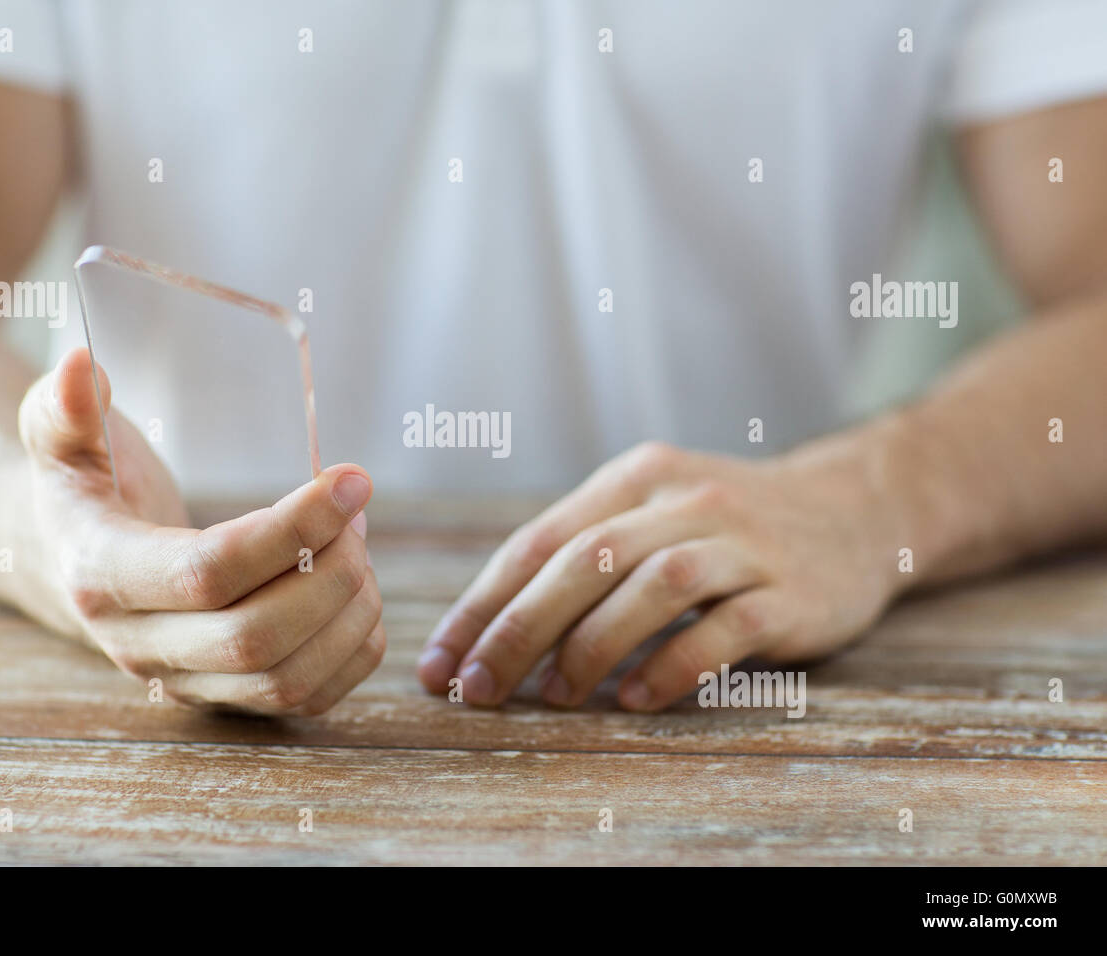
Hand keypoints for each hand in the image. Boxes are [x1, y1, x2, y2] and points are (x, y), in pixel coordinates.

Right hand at [19, 347, 383, 714]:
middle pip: (256, 638)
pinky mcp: (230, 700)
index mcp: (101, 578)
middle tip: (357, 510)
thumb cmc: (90, 486)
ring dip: (350, 609)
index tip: (352, 478)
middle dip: (330, 571)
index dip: (292, 527)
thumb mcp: (62, 439)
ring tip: (358, 541)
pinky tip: (357, 589)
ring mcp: (188, 683)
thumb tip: (81, 365)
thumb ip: (65, 406)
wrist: (83, 560)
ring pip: (288, 678)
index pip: (208, 571)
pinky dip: (355, 648)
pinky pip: (311, 699)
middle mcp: (141, 648)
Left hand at [417, 440, 901, 710]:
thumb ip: (586, 552)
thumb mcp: (654, 511)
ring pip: (653, 586)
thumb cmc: (728, 527)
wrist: (855, 509)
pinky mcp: (791, 591)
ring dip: (592, 645)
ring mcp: (743, 543)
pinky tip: (635, 699)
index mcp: (635, 479)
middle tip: (479, 689)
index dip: (482, 604)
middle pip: (585, 560)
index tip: (441, 662)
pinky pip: (724, 628)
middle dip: (518, 629)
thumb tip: (491, 627)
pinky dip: (672, 665)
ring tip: (555, 697)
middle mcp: (685, 500)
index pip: (540, 540)